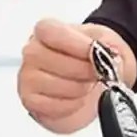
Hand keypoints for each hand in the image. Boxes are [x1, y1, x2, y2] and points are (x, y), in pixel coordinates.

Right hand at [17, 19, 126, 133]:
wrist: (91, 78)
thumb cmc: (92, 56)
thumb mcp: (105, 41)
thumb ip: (108, 45)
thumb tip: (109, 55)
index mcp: (46, 30)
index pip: (51, 33)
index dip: (78, 45)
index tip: (97, 53)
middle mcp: (32, 51)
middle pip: (55, 61)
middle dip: (84, 70)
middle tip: (97, 73)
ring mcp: (27, 77)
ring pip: (57, 86)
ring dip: (80, 88)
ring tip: (87, 84)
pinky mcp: (31, 101)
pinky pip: (54, 106)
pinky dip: (73, 105)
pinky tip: (78, 97)